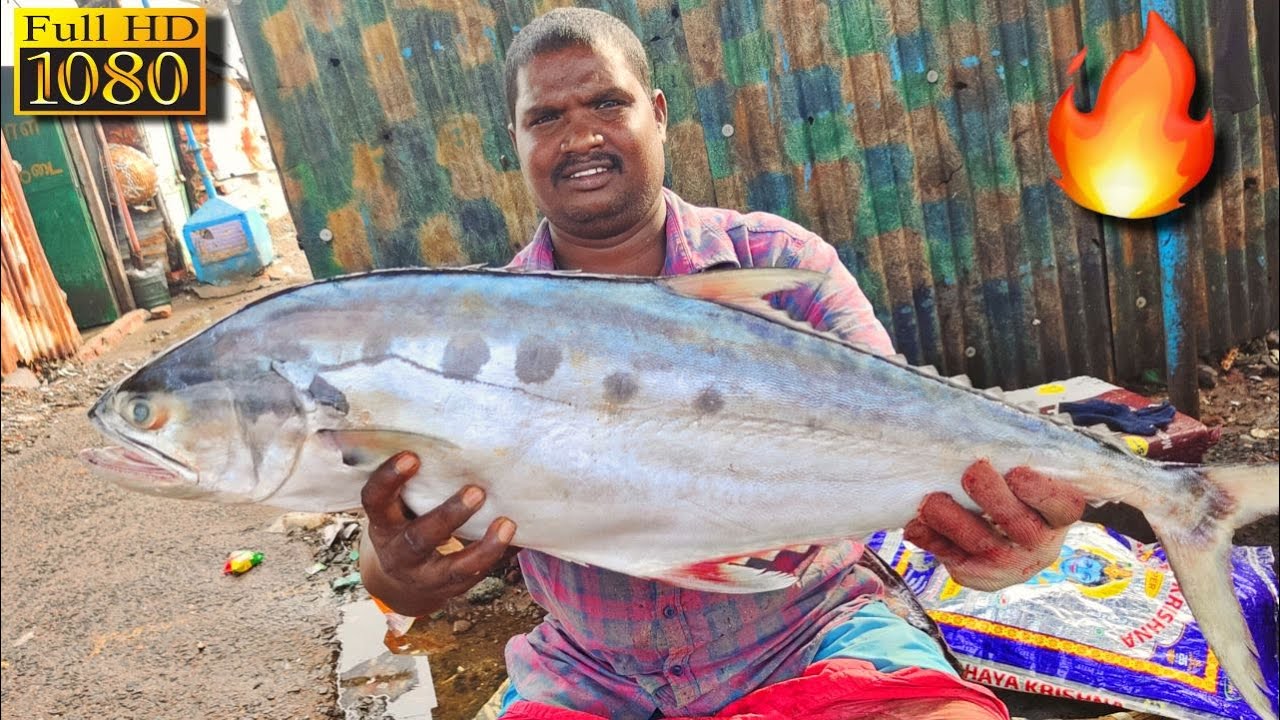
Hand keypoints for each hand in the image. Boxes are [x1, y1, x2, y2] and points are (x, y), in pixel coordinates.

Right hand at [359, 451, 516, 616]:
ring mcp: (424, 576)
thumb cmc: (406, 524)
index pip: (375, 501)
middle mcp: (398, 553)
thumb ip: (415, 486)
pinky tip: (513, 540)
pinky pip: (474, 577)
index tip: (412, 456)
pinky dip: (495, 558)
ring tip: (507, 524)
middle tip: (476, 491)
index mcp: (383, 524)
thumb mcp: (398, 508)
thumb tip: (453, 441)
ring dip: (483, 547)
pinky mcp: (448, 589)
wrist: (401, 580)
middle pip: (419, 537)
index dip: (389, 479)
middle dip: (448, 515)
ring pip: (453, 567)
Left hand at [903, 460, 1085, 590]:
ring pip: (985, 547)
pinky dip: (933, 542)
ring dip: (954, 522)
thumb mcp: (1021, 471)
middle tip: (973, 471)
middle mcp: (1040, 544)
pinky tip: (916, 526)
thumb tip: (975, 432)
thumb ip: (1009, 458)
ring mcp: (1011, 565)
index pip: (1063, 505)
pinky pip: (956, 561)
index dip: (1042, 492)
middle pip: (1021, 526)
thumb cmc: (1012, 490)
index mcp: (1058, 515)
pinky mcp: (979, 575)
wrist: (1006, 534)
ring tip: (930, 501)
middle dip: (994, 499)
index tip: (1017, 472)